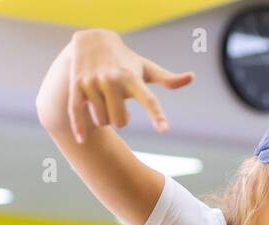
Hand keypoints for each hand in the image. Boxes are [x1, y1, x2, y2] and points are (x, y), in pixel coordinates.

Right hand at [68, 29, 193, 141]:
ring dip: (105, 118)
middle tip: (118, 105)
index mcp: (132, 78)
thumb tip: (191, 77)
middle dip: (122, 120)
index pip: (148, 99)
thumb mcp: (145, 68)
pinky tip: (81, 139)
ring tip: (104, 101)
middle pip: (121, 122)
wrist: (89, 41)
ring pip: (103, 121)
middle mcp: (112, 79)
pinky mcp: (77, 86)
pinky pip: (78, 112)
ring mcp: (93, 82)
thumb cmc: (124, 61)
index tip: (164, 129)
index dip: (156, 115)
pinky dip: (80, 127)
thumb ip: (167, 78)